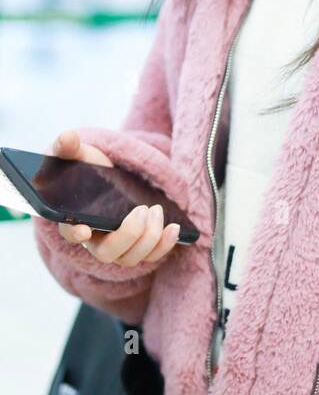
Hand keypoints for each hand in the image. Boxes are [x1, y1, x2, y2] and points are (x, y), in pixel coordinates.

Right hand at [50, 128, 181, 266]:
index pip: (69, 233)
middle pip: (107, 253)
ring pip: (132, 258)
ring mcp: (117, 249)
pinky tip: (174, 227)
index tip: (84, 229)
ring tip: (156, 209)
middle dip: (128, 234)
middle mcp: (94, 241)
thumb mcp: (80, 157)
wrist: (113, 181)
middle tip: (142, 209)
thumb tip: (67, 137)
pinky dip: (165, 245)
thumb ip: (68, 148)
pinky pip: (152, 256)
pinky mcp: (139, 249)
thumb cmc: (91, 172)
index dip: (75, 233)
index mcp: (73, 220)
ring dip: (149, 237)